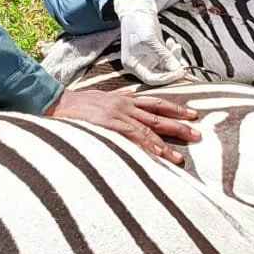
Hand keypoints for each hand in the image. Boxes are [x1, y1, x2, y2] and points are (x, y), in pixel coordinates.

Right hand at [45, 88, 200, 164]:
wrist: (56, 102)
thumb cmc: (77, 103)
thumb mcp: (101, 97)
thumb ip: (117, 98)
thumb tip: (129, 95)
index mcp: (124, 100)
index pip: (155, 103)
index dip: (175, 108)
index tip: (191, 114)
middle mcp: (125, 106)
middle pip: (158, 115)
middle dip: (179, 125)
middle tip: (197, 134)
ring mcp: (118, 116)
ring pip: (148, 129)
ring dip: (165, 144)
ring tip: (179, 158)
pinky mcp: (108, 126)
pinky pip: (131, 137)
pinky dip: (145, 146)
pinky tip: (156, 155)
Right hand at [114, 0, 187, 84]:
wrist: (138, 7)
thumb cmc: (138, 23)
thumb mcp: (150, 40)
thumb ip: (163, 56)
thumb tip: (177, 69)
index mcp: (133, 65)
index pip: (151, 79)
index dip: (166, 78)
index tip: (180, 72)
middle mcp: (140, 64)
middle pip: (160, 74)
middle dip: (172, 69)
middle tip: (183, 64)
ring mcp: (148, 57)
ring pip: (165, 66)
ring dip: (173, 58)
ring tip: (176, 46)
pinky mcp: (156, 50)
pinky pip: (167, 57)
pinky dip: (172, 52)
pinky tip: (172, 42)